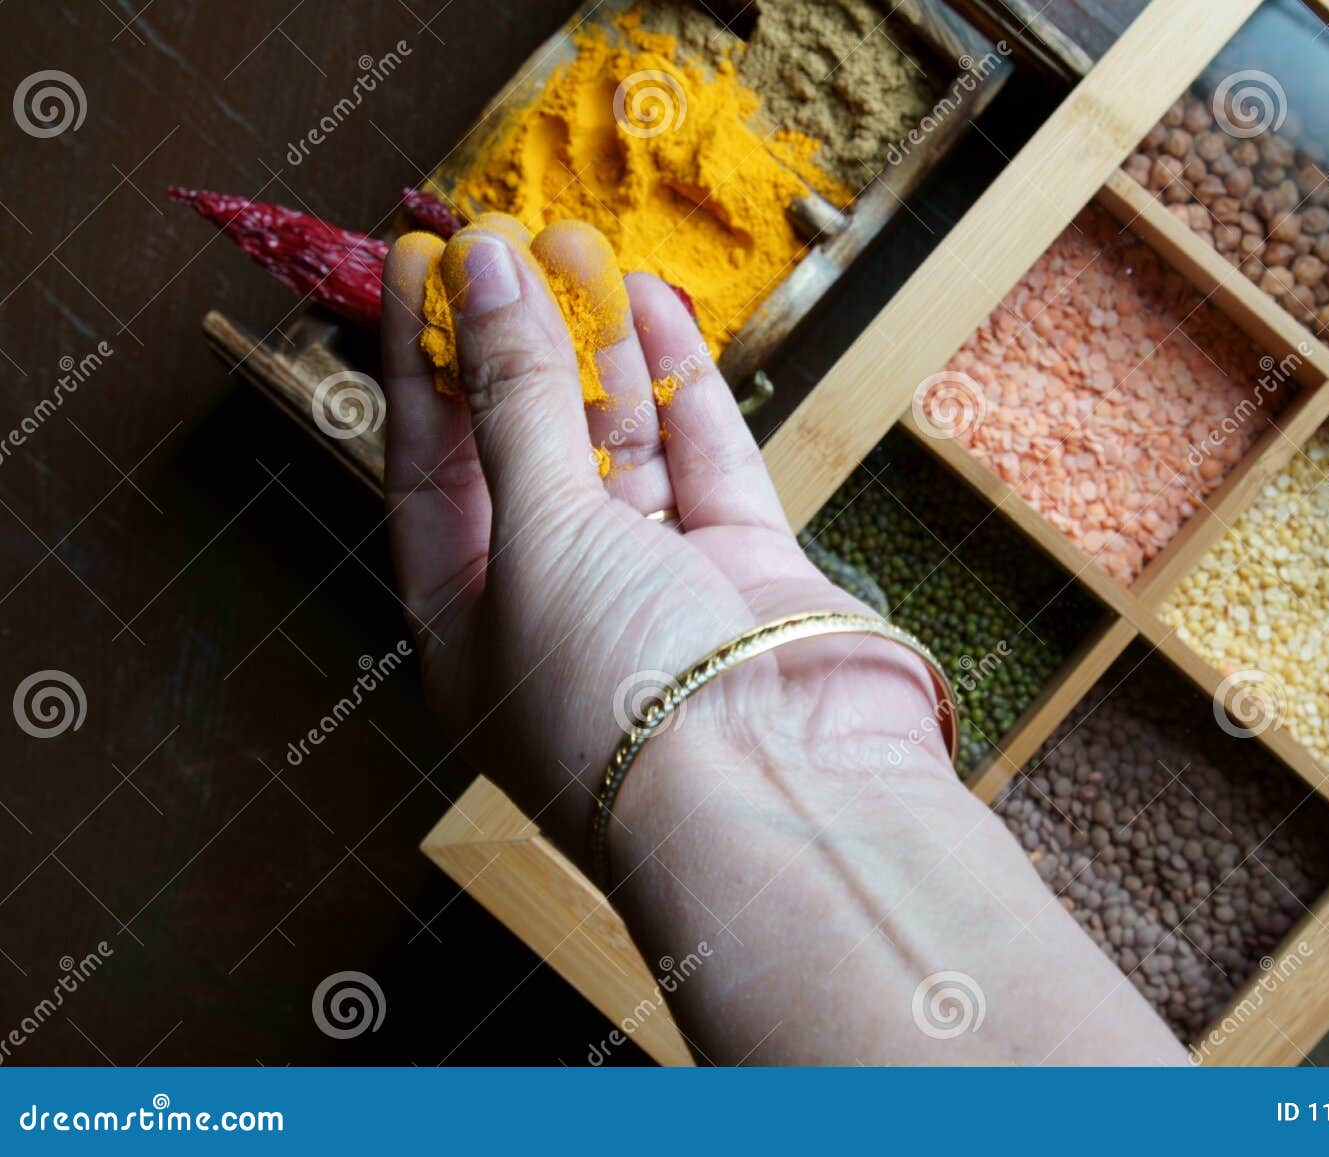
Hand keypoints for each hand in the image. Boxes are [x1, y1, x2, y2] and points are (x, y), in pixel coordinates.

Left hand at [380, 218, 950, 875]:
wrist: (781, 795)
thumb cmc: (621, 697)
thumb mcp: (534, 536)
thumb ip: (516, 398)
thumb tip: (489, 269)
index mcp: (471, 628)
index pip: (426, 473)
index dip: (419, 365)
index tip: (417, 262)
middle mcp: (562, 608)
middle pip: (525, 454)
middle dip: (515, 348)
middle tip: (509, 241)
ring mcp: (661, 587)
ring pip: (620, 447)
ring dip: (597, 351)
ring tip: (581, 250)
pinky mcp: (746, 570)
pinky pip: (704, 459)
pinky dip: (681, 385)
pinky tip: (654, 307)